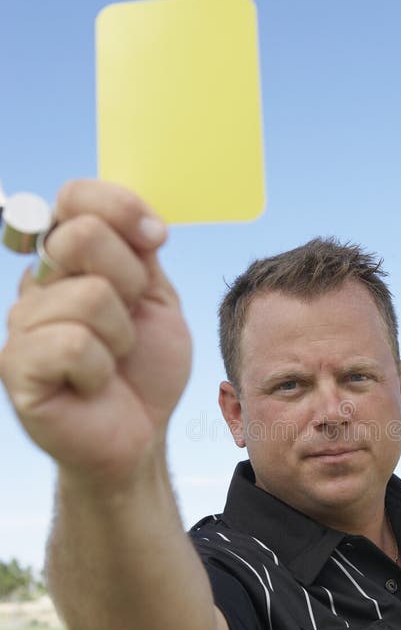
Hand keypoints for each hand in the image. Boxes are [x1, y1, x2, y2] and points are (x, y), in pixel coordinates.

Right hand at [0, 180, 191, 484]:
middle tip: (128, 323)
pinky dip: (100, 369)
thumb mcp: (157, 299)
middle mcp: (38, 282)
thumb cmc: (145, 367)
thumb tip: (139, 219)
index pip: (75, 196)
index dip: (120, 208)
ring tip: (111, 361)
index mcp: (69, 258)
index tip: (156, 241)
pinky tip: (91, 385)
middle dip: (129, 282)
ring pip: (88, 297)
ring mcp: (21, 323)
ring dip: (120, 337)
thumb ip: (140, 252)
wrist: (140, 433)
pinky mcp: (16, 366)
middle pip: (80, 236)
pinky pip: (73, 345)